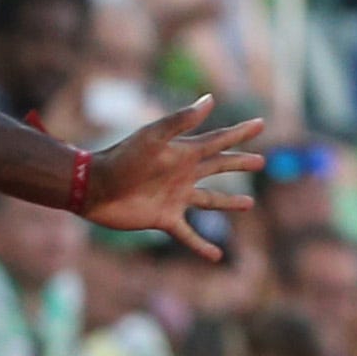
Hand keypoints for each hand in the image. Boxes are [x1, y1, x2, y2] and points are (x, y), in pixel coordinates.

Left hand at [79, 95, 267, 259]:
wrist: (95, 187)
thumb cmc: (122, 158)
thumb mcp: (153, 136)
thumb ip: (181, 120)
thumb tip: (210, 99)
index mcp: (183, 153)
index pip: (219, 140)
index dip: (240, 133)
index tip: (261, 123)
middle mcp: (183, 174)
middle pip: (218, 167)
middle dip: (239, 163)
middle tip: (261, 161)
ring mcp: (175, 197)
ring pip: (209, 200)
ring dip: (229, 202)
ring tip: (249, 204)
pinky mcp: (164, 218)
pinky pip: (188, 235)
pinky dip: (202, 245)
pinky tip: (216, 256)